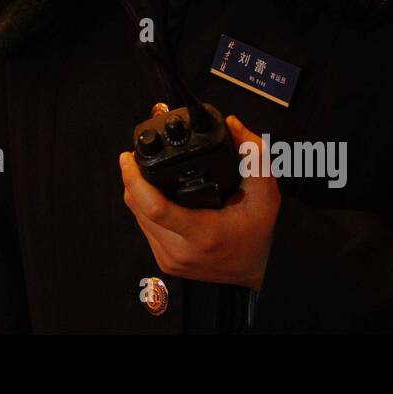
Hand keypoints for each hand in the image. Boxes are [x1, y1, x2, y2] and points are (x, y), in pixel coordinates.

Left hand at [119, 115, 279, 290]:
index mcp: (203, 233)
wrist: (259, 269)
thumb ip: (252, 154)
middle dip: (132, 180)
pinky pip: (144, 229)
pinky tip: (155, 195)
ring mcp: (170, 260)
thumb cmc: (259, 229)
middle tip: (135, 159)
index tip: (127, 158)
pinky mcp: (165, 262)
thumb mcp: (265, 190)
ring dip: (136, 194)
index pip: (155, 207)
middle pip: (139, 208)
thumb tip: (232, 124)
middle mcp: (181, 251)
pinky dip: (144, 209)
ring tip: (145, 174)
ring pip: (137, 218)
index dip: (134, 180)